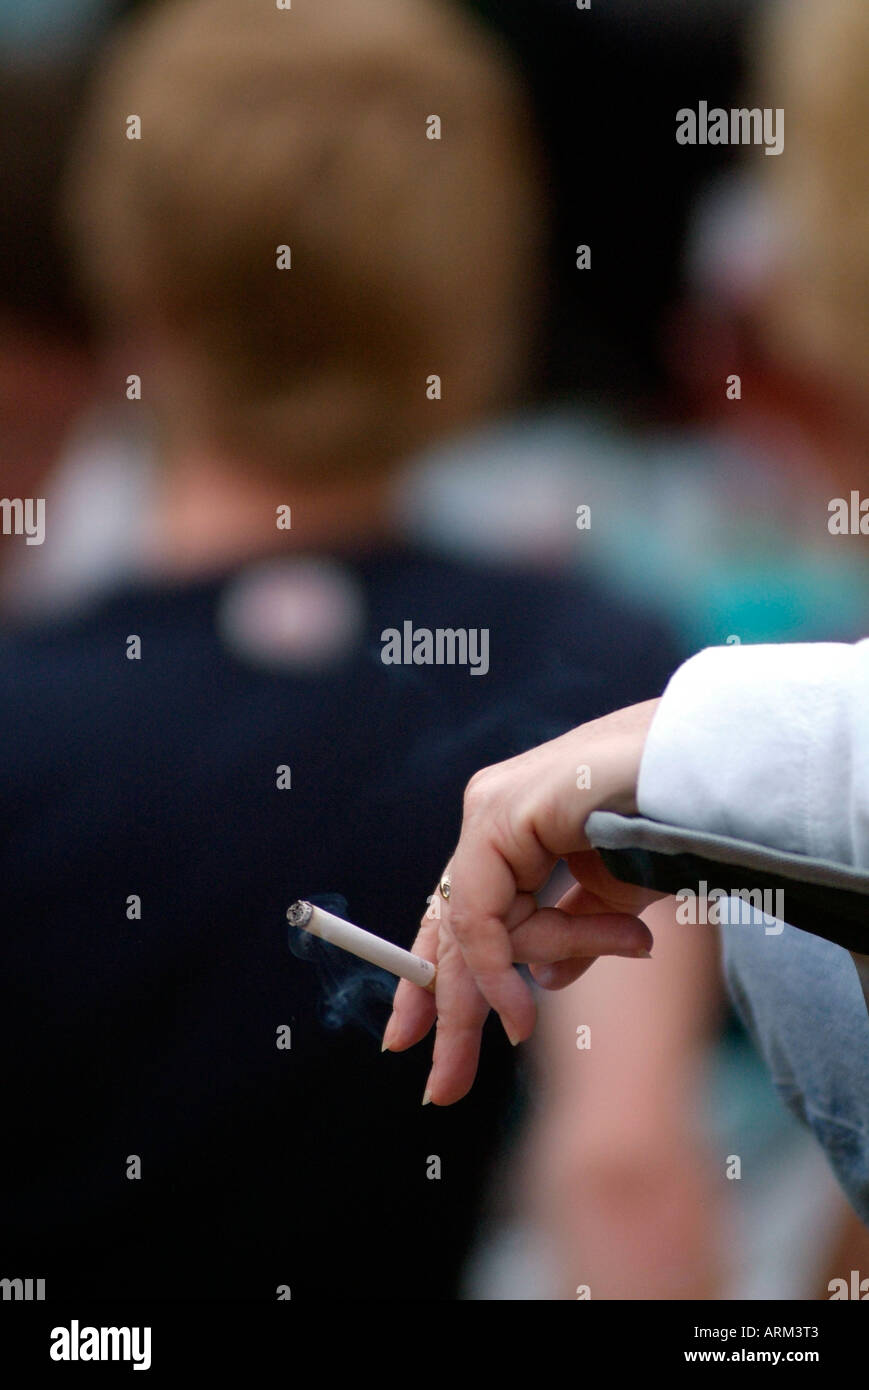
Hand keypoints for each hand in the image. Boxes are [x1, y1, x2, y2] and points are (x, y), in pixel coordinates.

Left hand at [382, 698, 663, 1101]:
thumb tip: (539, 985)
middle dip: (449, 1013)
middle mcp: (490, 812)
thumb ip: (573, 936)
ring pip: (472, 929)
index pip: (458, 912)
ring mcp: (489, 808)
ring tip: (598, 966)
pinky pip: (480, 916)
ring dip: (522, 978)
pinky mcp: (498, 815)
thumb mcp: (616, 898)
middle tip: (441, 1088)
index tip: (417, 1038)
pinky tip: (515, 1014)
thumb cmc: (674, 825)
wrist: (709, 777)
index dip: (438, 978)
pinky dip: (495, 970)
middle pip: (449, 927)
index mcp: (513, 827)